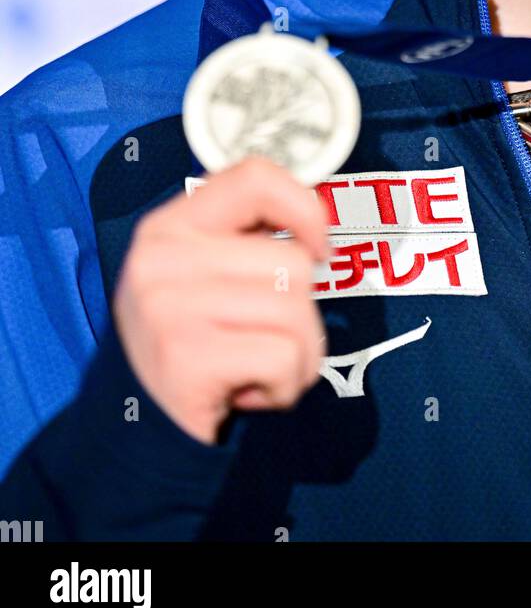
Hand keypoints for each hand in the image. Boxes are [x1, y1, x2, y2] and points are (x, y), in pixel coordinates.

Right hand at [113, 156, 330, 443]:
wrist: (134, 430)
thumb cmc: (185, 347)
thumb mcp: (196, 278)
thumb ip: (242, 242)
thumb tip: (313, 222)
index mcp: (168, 226)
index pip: (253, 177)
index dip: (303, 207)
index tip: (317, 246)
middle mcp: (162, 258)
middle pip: (293, 262)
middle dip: (301, 314)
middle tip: (263, 342)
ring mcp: (170, 306)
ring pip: (297, 312)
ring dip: (298, 354)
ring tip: (256, 368)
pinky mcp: (187, 356)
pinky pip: (284, 357)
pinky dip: (286, 385)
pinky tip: (248, 393)